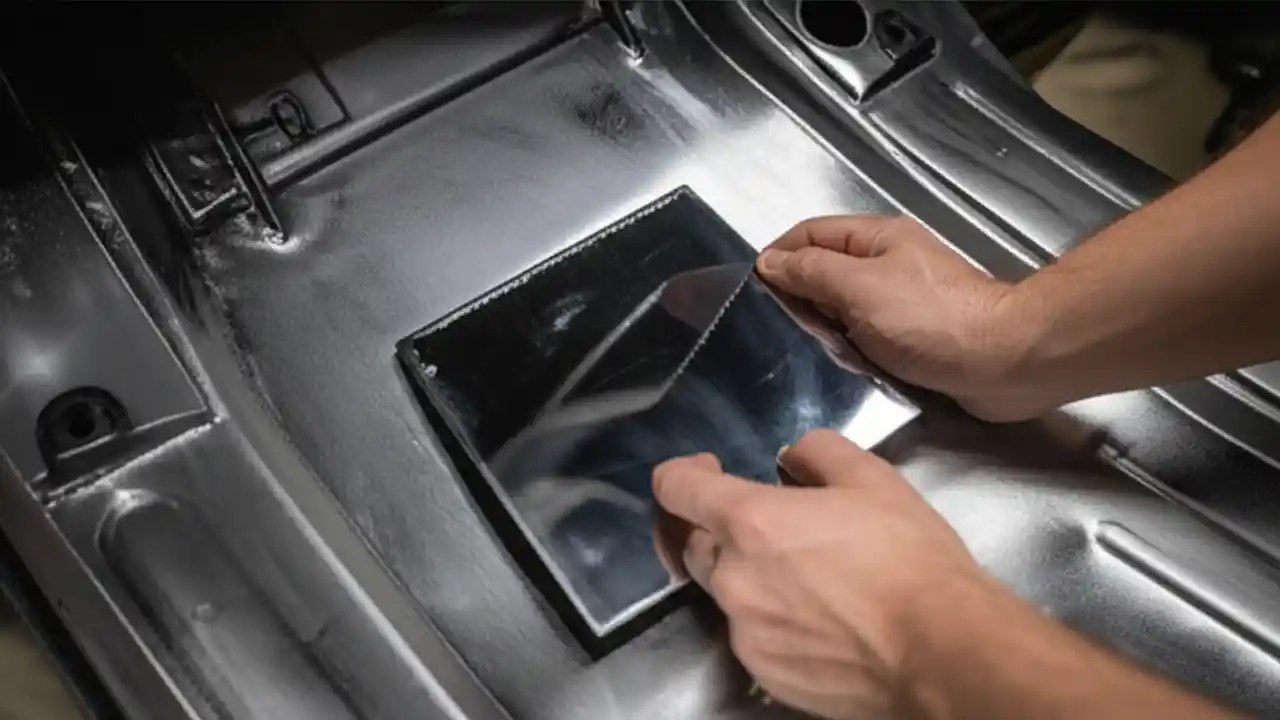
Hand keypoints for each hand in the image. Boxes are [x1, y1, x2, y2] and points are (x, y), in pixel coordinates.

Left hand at [652, 430, 990, 719]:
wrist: (941, 655)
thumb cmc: (909, 559)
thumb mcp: (873, 479)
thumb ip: (819, 453)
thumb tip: (790, 457)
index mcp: (750, 522)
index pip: (675, 487)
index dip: (683, 472)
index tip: (710, 470)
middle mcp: (733, 579)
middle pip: (691, 543)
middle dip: (714, 526)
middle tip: (761, 524)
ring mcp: (745, 633)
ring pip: (725, 593)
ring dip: (747, 576)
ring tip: (804, 577)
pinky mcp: (765, 673)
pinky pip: (752, 636)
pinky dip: (771, 620)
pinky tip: (816, 619)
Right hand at [755, 215, 1048, 421]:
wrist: (1002, 361)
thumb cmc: (929, 319)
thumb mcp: (858, 287)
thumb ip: (811, 272)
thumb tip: (769, 261)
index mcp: (876, 238)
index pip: (810, 233)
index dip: (778, 255)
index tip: (750, 290)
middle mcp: (888, 263)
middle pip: (825, 269)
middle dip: (796, 294)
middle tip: (770, 327)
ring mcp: (902, 300)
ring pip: (844, 307)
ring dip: (822, 326)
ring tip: (798, 351)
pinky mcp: (914, 336)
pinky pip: (866, 336)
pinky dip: (848, 348)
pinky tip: (835, 367)